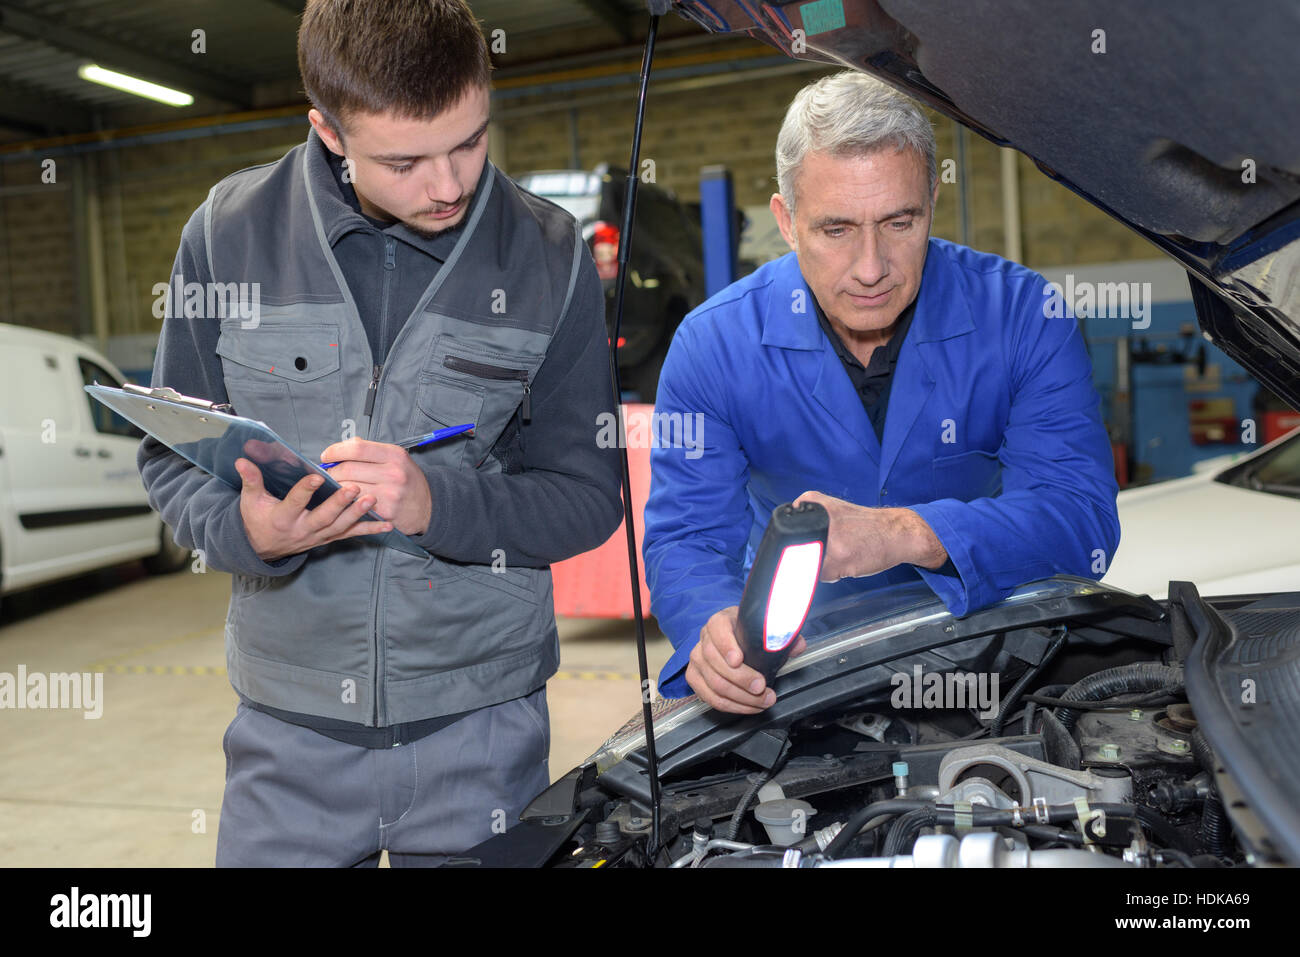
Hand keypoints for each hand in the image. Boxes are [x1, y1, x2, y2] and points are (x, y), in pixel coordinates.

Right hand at [235, 458, 392, 561]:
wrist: (262, 548)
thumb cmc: (257, 519)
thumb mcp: (250, 501)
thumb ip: (251, 480)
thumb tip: (242, 460)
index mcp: (283, 518)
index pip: (295, 502)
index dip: (305, 490)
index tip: (316, 476)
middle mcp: (303, 529)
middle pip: (323, 517)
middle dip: (339, 504)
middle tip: (354, 488)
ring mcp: (318, 536)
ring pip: (340, 527)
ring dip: (357, 514)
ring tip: (372, 500)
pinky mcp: (329, 538)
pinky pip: (351, 535)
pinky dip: (370, 530)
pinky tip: (388, 524)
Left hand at [318, 438, 432, 535]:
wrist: (428, 506)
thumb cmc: (407, 480)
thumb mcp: (395, 458)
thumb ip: (368, 451)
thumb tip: (339, 450)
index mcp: (394, 455)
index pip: (356, 448)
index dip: (335, 451)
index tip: (326, 456)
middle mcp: (393, 473)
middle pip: (348, 469)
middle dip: (331, 473)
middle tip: (327, 475)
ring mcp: (389, 494)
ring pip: (347, 489)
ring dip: (335, 489)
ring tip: (334, 488)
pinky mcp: (384, 512)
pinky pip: (354, 506)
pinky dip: (345, 503)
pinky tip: (344, 501)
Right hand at [685, 606, 805, 713]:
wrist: (729, 640)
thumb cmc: (747, 634)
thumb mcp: (762, 628)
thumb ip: (780, 635)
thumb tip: (797, 646)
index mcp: (720, 622)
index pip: (718, 629)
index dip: (726, 645)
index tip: (738, 660)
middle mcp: (704, 639)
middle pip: (715, 661)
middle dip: (741, 679)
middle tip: (762, 688)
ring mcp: (697, 659)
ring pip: (714, 683)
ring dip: (740, 697)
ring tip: (763, 701)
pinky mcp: (694, 678)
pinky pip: (709, 697)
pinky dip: (731, 706)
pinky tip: (749, 707)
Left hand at [793, 490, 947, 579]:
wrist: (897, 532)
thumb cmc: (864, 525)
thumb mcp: (831, 510)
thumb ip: (807, 521)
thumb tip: (784, 550)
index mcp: (812, 502)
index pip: (786, 533)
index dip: (797, 546)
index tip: (808, 547)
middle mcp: (818, 518)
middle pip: (795, 550)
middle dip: (807, 556)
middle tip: (830, 550)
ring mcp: (828, 538)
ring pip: (808, 564)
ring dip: (821, 567)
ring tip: (840, 555)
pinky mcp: (839, 558)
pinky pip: (822, 575)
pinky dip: (831, 575)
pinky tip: (847, 563)